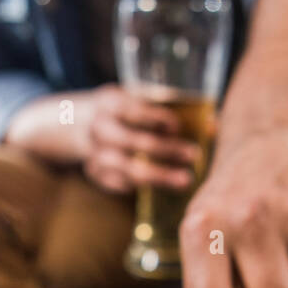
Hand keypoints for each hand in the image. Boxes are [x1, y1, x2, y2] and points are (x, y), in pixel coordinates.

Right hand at [72, 84, 200, 193]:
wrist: (74, 123)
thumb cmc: (121, 110)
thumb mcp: (133, 97)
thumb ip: (166, 106)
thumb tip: (213, 123)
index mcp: (109, 103)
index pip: (131, 110)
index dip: (154, 117)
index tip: (176, 126)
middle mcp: (99, 129)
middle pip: (133, 142)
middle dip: (166, 149)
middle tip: (194, 155)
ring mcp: (94, 154)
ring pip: (128, 170)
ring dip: (159, 176)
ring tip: (185, 180)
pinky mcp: (95, 175)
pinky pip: (120, 185)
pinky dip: (142, 187)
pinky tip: (163, 190)